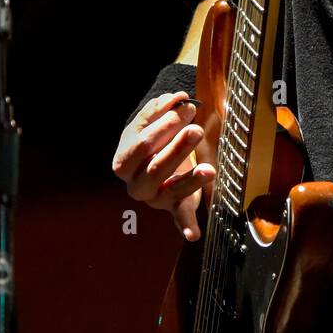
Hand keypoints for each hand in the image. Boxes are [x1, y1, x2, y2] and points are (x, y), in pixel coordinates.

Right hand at [111, 91, 215, 241]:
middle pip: (156, 167)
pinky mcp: (174, 207)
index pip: (142, 145)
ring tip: (209, 170)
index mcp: (124, 161)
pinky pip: (180, 217)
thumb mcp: (149, 123)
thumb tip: (177, 98)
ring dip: (191, 179)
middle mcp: (135, 184)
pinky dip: (186, 227)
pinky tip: (194, 235)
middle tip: (196, 130)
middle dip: (177, 148)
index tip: (185, 108)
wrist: (153, 160)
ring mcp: (155, 198)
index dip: (163, 127)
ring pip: (172, 189)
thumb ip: (161, 108)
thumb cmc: (153, 138)